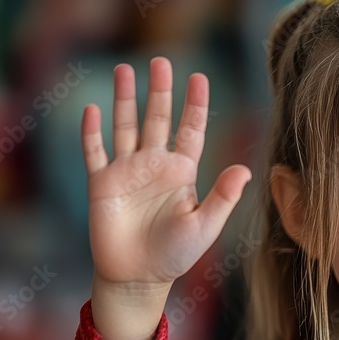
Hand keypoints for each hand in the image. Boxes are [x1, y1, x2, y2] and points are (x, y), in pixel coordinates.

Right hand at [82, 57, 251, 288]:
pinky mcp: (102, 184)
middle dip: (160, 91)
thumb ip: (223, 196)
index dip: (195, 105)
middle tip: (162, 61)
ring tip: (125, 69)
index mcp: (182, 172)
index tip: (198, 77)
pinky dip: (92, 131)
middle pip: (157, 118)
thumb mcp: (205, 225)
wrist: (138, 278)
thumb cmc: (176, 255)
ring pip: (125, 126)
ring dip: (124, 98)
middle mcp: (154, 165)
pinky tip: (93, 108)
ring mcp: (127, 172)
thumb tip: (245, 169)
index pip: (191, 130)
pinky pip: (95, 151)